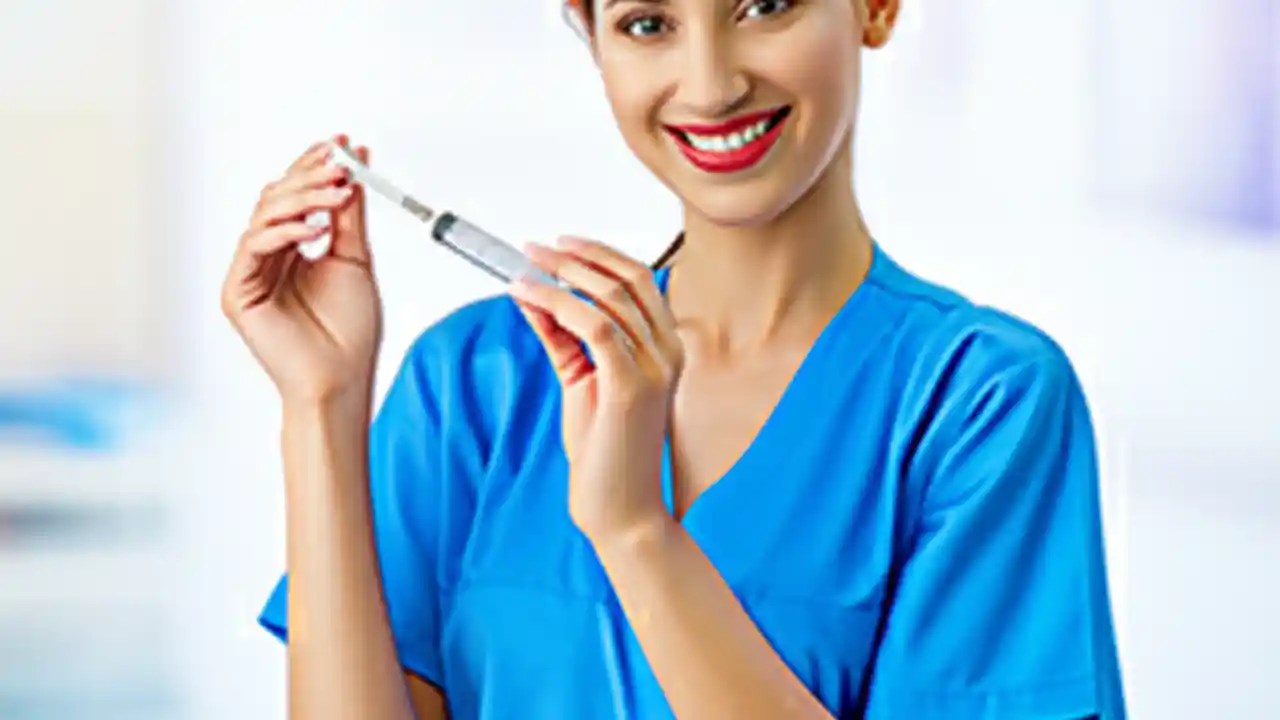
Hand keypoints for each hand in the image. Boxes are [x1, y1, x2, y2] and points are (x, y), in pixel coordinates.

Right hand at [221, 134, 382, 406]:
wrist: (342, 377)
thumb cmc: (348, 330)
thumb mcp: (355, 258)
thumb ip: (348, 215)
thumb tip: (354, 168)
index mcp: (293, 247)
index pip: (296, 195)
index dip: (314, 167)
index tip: (340, 145)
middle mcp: (268, 256)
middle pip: (276, 198)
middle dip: (310, 176)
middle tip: (341, 163)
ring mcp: (250, 272)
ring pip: (265, 215)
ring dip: (303, 197)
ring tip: (338, 193)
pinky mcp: (238, 292)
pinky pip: (254, 246)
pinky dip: (284, 230)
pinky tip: (315, 228)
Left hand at [510, 236, 684, 541]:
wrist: (622, 511)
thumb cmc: (604, 453)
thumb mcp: (580, 382)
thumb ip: (562, 339)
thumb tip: (532, 295)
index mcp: (665, 348)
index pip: (639, 280)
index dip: (598, 253)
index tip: (557, 244)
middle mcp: (668, 352)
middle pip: (628, 277)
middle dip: (577, 255)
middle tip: (533, 247)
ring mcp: (654, 368)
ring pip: (608, 296)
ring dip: (560, 274)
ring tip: (523, 268)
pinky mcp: (631, 387)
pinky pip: (593, 327)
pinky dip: (556, 303)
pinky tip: (526, 297)